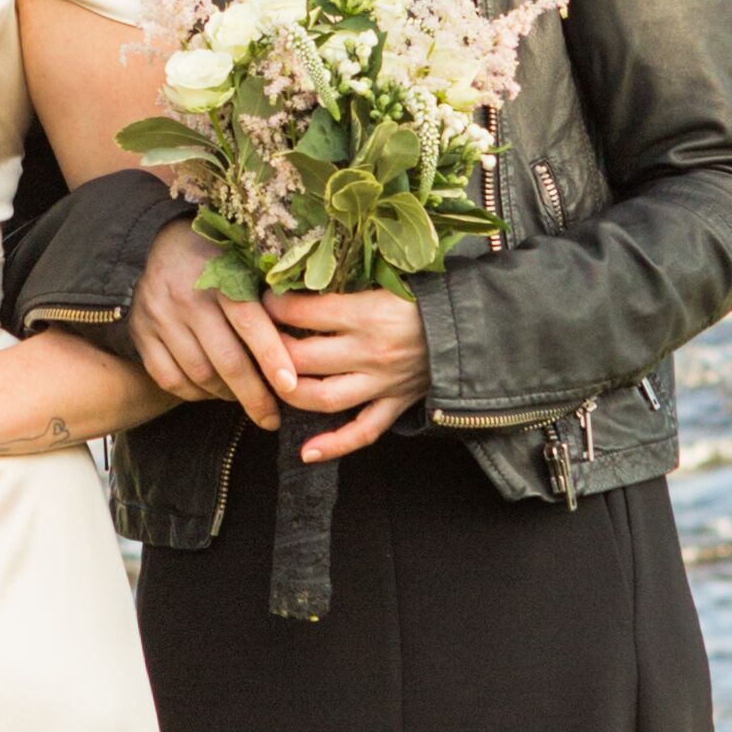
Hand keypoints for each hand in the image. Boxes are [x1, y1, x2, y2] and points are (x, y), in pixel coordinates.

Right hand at [127, 218, 302, 431]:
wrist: (159, 242)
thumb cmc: (215, 257)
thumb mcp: (242, 262)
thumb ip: (267, 296)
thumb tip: (303, 340)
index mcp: (219, 275)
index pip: (250, 323)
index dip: (271, 357)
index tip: (290, 386)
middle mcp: (186, 297)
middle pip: (225, 360)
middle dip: (253, 395)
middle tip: (271, 417)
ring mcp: (159, 317)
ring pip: (198, 374)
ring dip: (225, 395)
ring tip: (244, 398)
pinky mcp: (140, 333)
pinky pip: (168, 378)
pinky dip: (193, 393)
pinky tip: (211, 390)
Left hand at [268, 285, 428, 465]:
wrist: (474, 324)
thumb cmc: (426, 296)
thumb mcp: (387, 280)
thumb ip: (347, 286)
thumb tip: (300, 281)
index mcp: (368, 313)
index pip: (304, 313)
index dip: (274, 307)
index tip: (262, 301)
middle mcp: (371, 352)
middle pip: (303, 358)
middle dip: (272, 350)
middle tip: (258, 342)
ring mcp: (383, 383)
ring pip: (324, 397)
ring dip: (291, 392)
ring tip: (272, 383)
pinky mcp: (396, 404)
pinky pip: (363, 432)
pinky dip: (335, 445)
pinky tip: (306, 451)